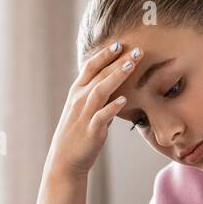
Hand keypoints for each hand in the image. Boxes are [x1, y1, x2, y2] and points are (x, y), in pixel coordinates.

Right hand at [44, 40, 142, 178]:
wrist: (65, 160)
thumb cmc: (78, 133)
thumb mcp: (85, 110)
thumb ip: (99, 98)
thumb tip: (116, 88)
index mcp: (76, 92)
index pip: (90, 67)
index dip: (105, 54)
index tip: (119, 43)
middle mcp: (78, 100)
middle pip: (99, 75)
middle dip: (118, 60)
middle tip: (137, 50)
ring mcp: (84, 114)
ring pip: (100, 90)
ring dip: (116, 76)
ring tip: (132, 65)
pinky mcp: (91, 130)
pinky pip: (102, 116)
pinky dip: (112, 107)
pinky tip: (124, 99)